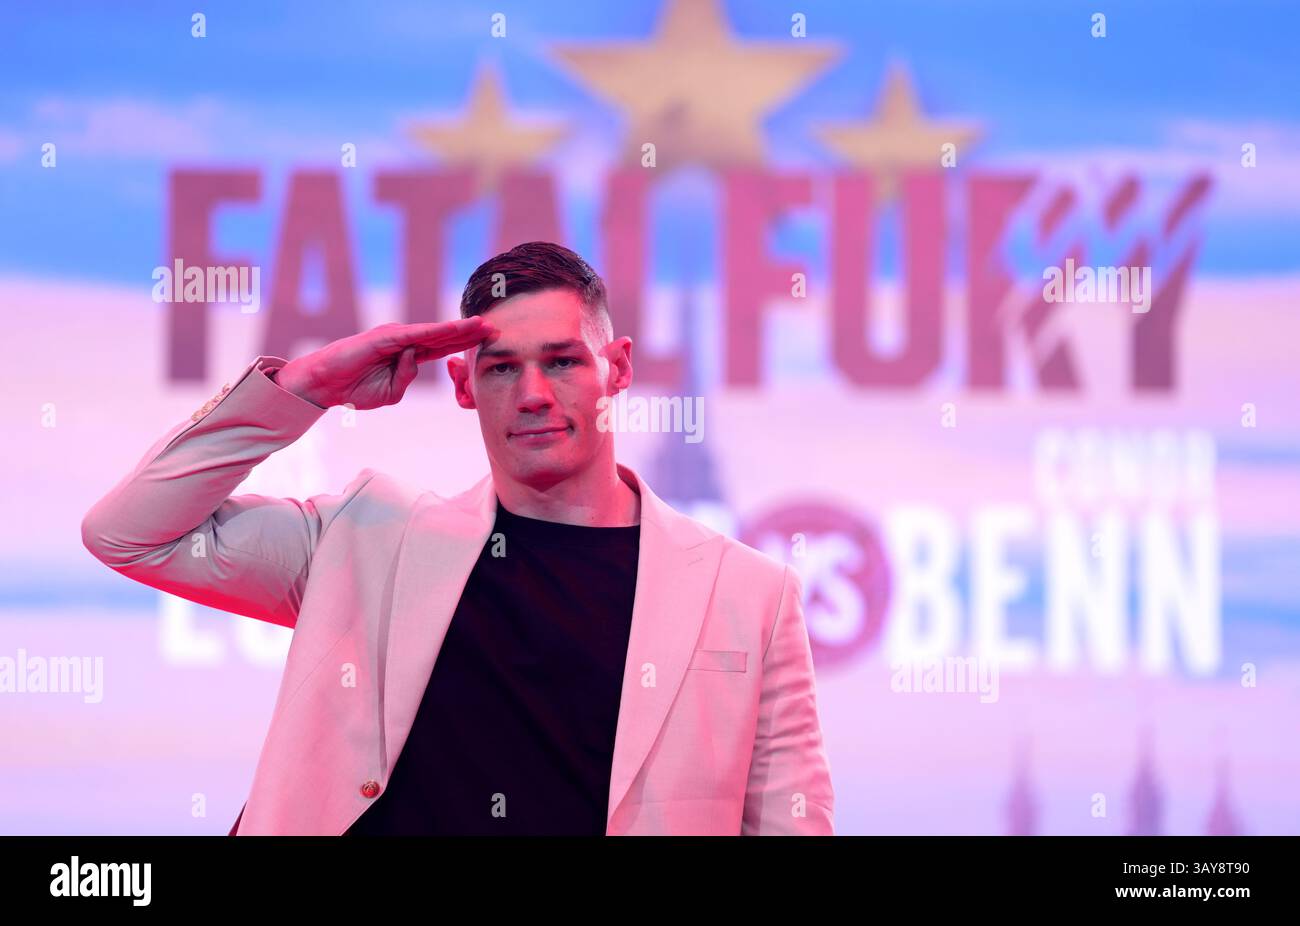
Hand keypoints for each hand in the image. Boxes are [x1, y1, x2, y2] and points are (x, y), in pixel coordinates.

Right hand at [271, 318, 494, 409]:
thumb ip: (407, 378)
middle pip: (444, 335)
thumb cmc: (354, 389)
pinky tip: (452, 329)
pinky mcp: (383, 337)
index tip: (489, 341)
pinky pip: (414, 335)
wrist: (324, 385)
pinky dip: (434, 332)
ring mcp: (394, 336)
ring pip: (433, 332)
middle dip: (470, 332)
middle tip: (496, 327)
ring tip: (481, 324)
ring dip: (458, 328)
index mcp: (408, 356)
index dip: (466, 343)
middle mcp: (404, 341)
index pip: (444, 348)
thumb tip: (415, 359)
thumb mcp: (391, 393)